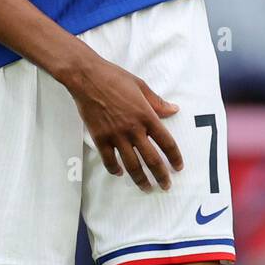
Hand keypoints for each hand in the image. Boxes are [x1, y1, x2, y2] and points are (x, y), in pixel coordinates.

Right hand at [68, 55, 183, 191]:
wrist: (87, 77)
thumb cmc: (114, 77)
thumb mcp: (140, 85)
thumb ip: (157, 102)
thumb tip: (174, 110)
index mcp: (146, 115)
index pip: (166, 142)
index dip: (174, 157)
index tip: (178, 167)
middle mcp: (133, 129)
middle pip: (152, 159)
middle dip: (161, 176)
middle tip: (166, 186)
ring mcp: (116, 135)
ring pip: (132, 165)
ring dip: (140, 180)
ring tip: (146, 188)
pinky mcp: (100, 138)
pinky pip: (109, 160)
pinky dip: (115, 169)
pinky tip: (119, 173)